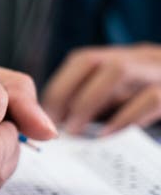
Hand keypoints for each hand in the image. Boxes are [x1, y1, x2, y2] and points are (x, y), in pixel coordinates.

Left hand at [42, 44, 160, 135]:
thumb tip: (59, 122)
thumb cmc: (158, 104)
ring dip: (89, 101)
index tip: (44, 116)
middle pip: (94, 60)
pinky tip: (109, 136)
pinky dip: (126, 116)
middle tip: (55, 125)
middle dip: (67, 93)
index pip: (83, 59)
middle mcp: (146, 57)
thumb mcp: (131, 99)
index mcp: (130, 57)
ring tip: (75, 130)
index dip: (59, 86)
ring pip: (119, 70)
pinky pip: (152, 97)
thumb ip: (103, 104)